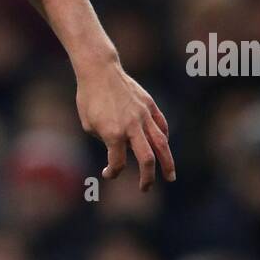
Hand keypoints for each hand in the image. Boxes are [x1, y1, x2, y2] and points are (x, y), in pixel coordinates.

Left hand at [76, 60, 175, 191]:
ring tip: (171, 176)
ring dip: (167, 163)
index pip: (118, 163)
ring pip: (161, 144)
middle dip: (148, 177)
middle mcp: (131, 126)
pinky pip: (161, 126)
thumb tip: (120, 150)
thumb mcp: (89, 125)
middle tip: (145, 188)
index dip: (112, 172)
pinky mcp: (150, 105)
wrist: (100, 71)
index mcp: (113, 133)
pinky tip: (163, 147)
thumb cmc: (89, 99)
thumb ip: (106, 141)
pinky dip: (163, 138)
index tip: (107, 172)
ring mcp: (143, 115)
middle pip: (147, 159)